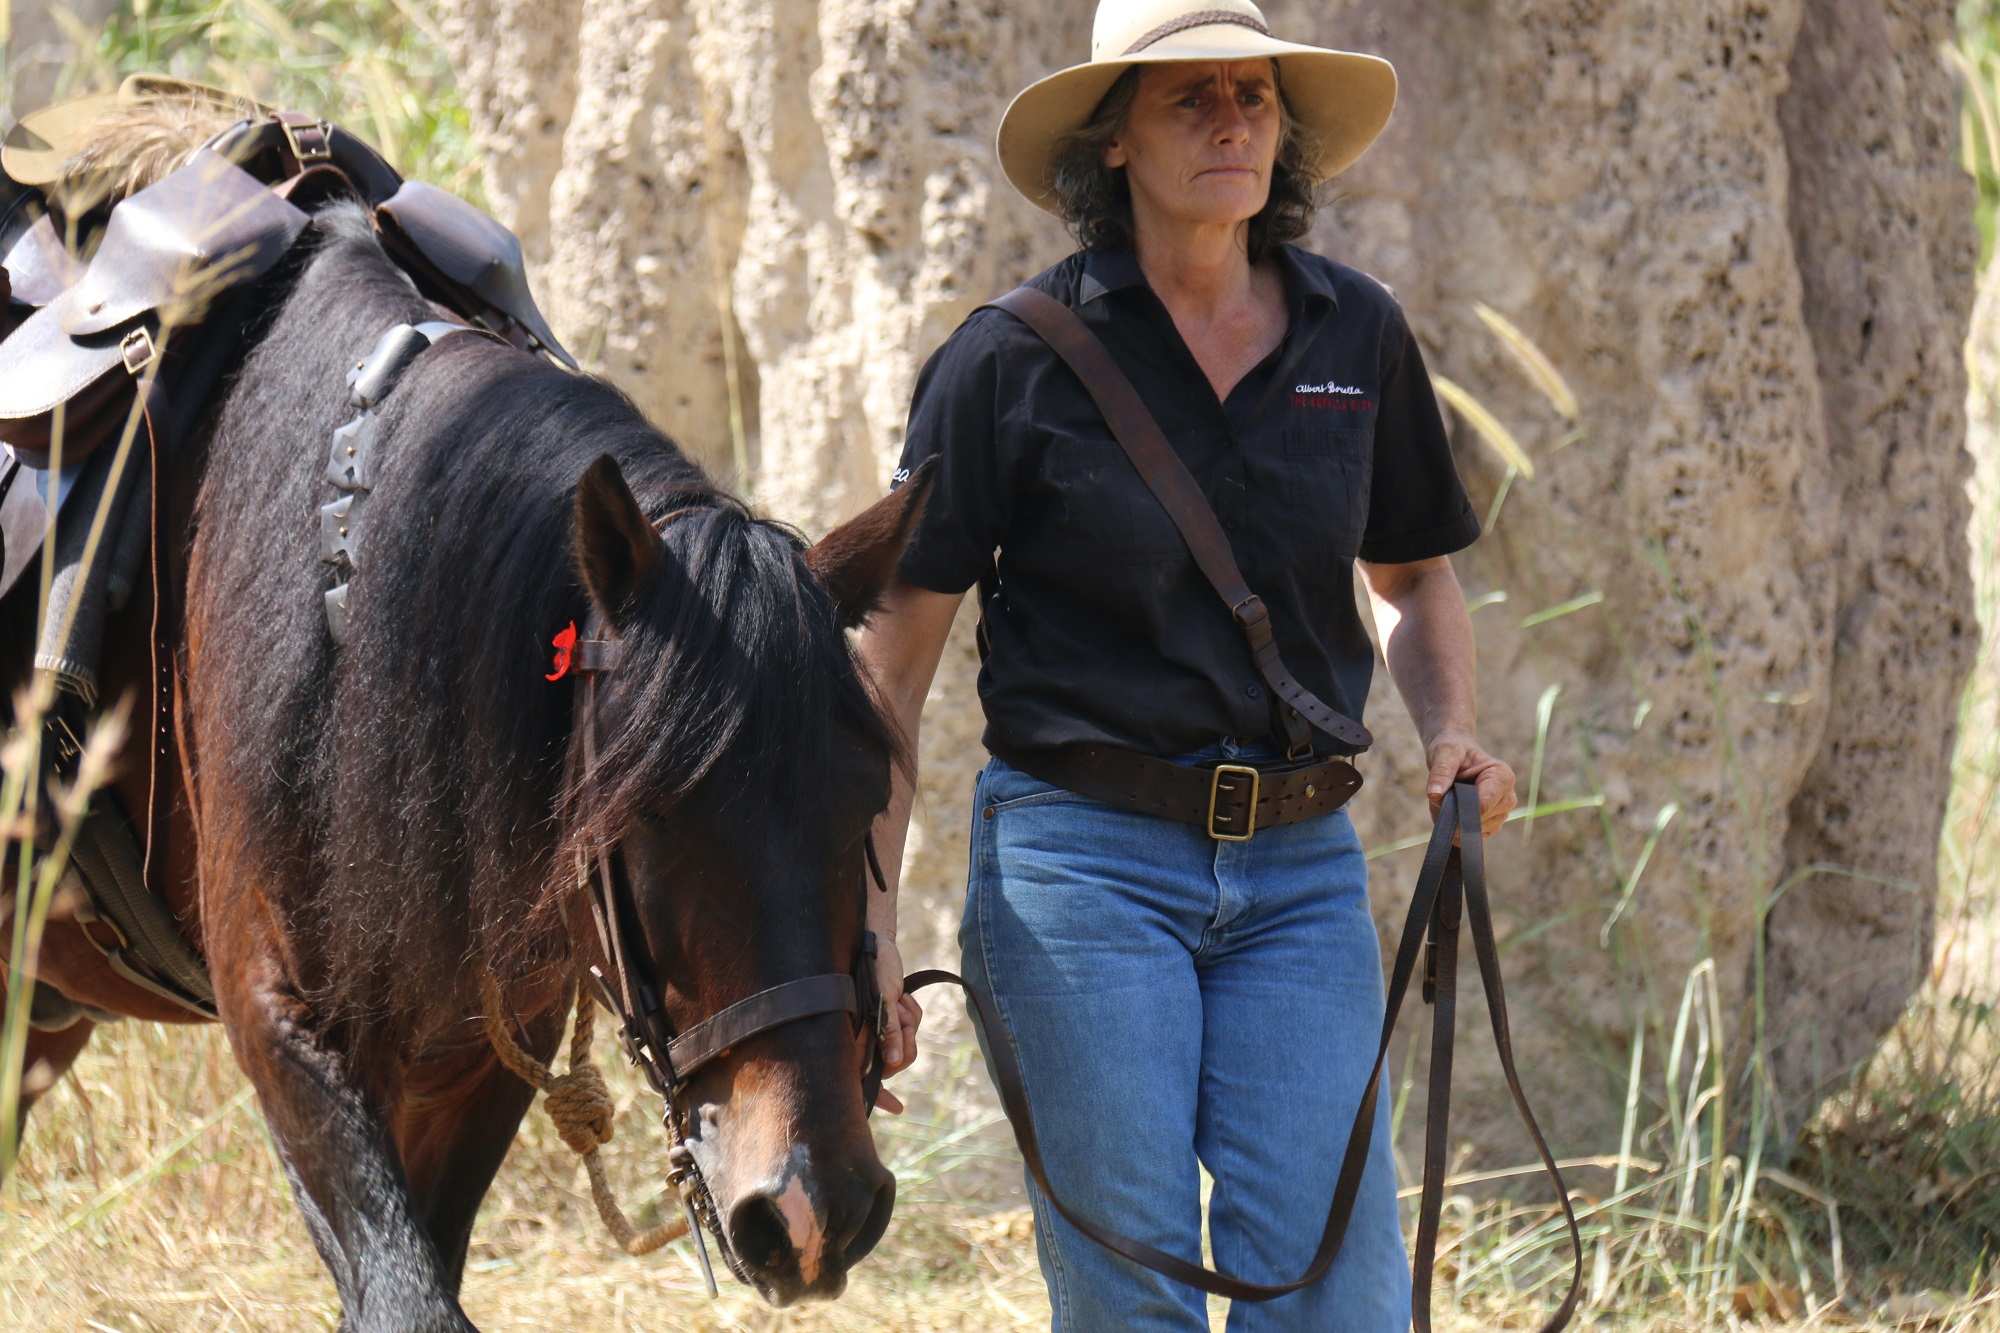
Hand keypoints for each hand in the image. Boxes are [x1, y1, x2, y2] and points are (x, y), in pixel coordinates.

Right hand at [871, 935, 922, 1114]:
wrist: (875, 945)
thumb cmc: (870, 970)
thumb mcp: (882, 1001)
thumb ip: (889, 1031)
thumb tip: (895, 1060)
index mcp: (854, 1042)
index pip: (865, 1081)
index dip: (880, 1099)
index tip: (898, 1108)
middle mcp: (865, 1041)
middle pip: (898, 1062)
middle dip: (905, 1037)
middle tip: (902, 1017)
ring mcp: (878, 1031)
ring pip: (908, 1042)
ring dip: (908, 1019)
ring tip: (897, 999)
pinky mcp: (890, 1018)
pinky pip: (911, 1025)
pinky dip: (911, 1010)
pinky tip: (901, 996)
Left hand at [1424, 728, 1515, 842]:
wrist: (1455, 757)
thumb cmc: (1453, 751)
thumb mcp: (1444, 753)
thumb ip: (1441, 772)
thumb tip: (1434, 795)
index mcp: (1503, 777)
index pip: (1484, 805)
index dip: (1461, 809)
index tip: (1441, 802)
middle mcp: (1508, 797)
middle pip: (1480, 821)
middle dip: (1456, 815)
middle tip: (1442, 796)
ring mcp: (1501, 814)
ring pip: (1476, 832)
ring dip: (1455, 822)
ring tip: (1449, 800)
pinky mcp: (1491, 825)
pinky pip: (1472, 837)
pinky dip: (1457, 829)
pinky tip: (1452, 812)